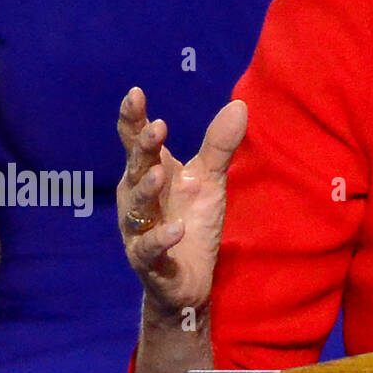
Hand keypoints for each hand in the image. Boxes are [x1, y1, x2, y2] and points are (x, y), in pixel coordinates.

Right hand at [116, 87, 245, 320]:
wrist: (189, 279)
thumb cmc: (192, 220)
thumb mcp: (210, 180)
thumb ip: (219, 145)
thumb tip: (240, 104)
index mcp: (150, 175)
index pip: (136, 143)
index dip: (132, 119)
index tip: (135, 93)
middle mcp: (138, 200)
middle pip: (136, 169)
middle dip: (143, 149)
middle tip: (155, 129)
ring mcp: (139, 231)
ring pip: (137, 208)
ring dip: (147, 190)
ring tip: (160, 173)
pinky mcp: (150, 262)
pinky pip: (150, 250)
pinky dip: (161, 239)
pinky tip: (176, 229)